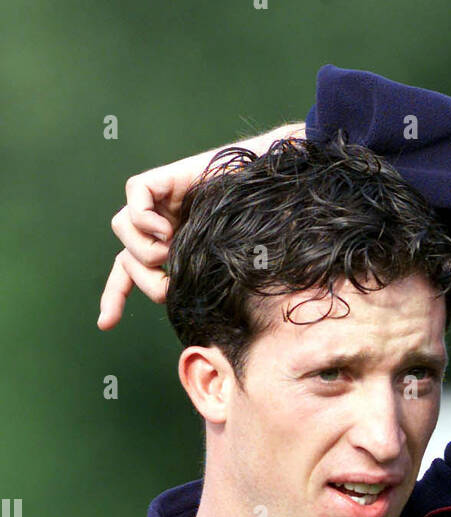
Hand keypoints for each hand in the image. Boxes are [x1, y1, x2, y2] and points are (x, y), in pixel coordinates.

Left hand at [97, 122, 306, 328]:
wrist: (265, 194)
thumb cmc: (249, 234)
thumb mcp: (212, 270)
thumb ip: (187, 283)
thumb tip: (164, 293)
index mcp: (166, 248)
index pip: (128, 272)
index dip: (115, 296)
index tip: (107, 324)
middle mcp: (156, 225)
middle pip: (122, 256)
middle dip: (142, 276)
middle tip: (168, 275)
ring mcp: (157, 203)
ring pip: (121, 228)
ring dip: (145, 250)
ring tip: (173, 248)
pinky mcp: (160, 181)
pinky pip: (134, 200)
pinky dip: (145, 220)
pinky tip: (167, 228)